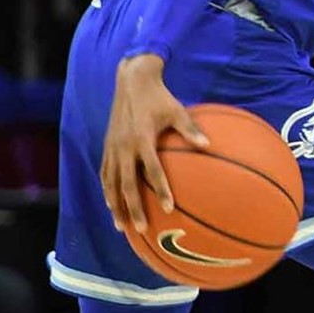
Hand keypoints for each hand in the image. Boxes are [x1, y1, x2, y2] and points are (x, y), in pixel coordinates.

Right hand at [102, 56, 209, 233]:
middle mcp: (124, 148)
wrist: (131, 82)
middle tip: (141, 229)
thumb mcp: (177, 110)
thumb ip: (191, 129)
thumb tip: (208, 144)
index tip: (168, 208)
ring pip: (111, 184)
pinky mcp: (106, 147)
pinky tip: (111, 205)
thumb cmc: (159, 98)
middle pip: (126, 185)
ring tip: (121, 226)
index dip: (161, 190)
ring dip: (115, 206)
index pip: (151, 171)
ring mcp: (112, 149)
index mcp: (142, 140)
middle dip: (133, 209)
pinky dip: (107, 191)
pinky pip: (104, 174)